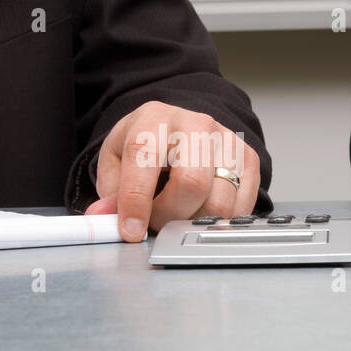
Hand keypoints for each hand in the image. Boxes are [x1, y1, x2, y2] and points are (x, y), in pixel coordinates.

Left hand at [83, 101, 260, 240]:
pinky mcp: (248, 158)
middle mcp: (195, 124)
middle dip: (170, 216)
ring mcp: (227, 140)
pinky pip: (241, 206)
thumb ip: (110, 193)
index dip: (136, 200)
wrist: (180, 129)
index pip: (145, 158)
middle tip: (157, 223)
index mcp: (154, 119)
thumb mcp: (117, 162)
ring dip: (194, 222)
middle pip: (191, 183)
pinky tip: (201, 213)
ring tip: (179, 217)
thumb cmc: (147, 147)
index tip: (131, 230)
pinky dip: (219, 221)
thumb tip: (102, 218)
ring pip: (219, 200)